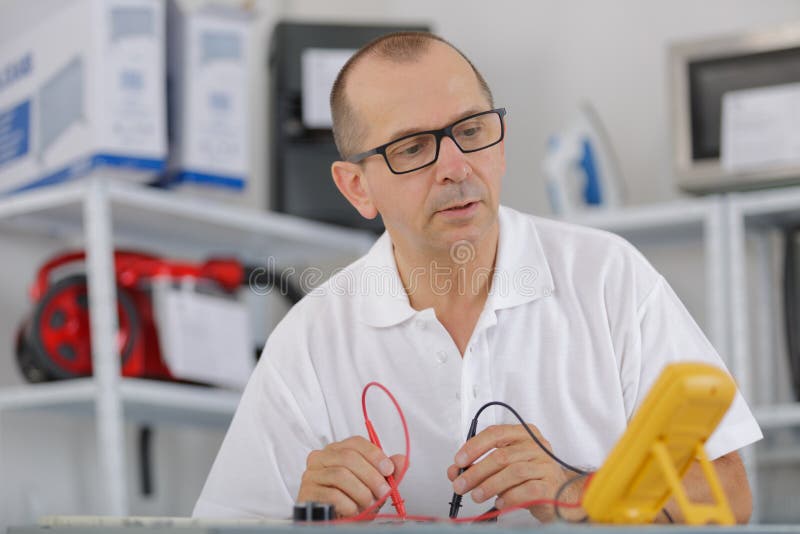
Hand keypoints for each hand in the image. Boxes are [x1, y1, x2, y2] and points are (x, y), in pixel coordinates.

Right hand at [297, 436, 405, 517]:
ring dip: (361, 492)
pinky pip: (332, 495)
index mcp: (336, 450)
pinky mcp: (306, 493)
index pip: (355, 442)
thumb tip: (402, 460)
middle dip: (371, 476)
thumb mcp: (373, 486)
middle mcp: (320, 458)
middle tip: (383, 491)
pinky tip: (354, 510)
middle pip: (348, 457)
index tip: (389, 469)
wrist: (335, 523)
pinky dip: (349, 504)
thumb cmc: (352, 501)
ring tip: (368, 504)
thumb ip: (387, 473)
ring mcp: (311, 474)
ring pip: (341, 475)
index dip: (374, 455)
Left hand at [447, 423, 582, 521]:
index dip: (474, 446)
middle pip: (501, 455)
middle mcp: (536, 446)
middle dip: (476, 471)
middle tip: (460, 484)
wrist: (561, 492)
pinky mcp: (550, 486)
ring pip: (513, 472)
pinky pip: (526, 490)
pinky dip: (509, 497)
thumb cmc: (530, 475)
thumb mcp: (504, 466)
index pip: (495, 433)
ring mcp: (545, 465)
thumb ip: (479, 466)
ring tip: (476, 495)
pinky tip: (499, 502)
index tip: (459, 461)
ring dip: (489, 485)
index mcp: (524, 434)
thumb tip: (455, 472)